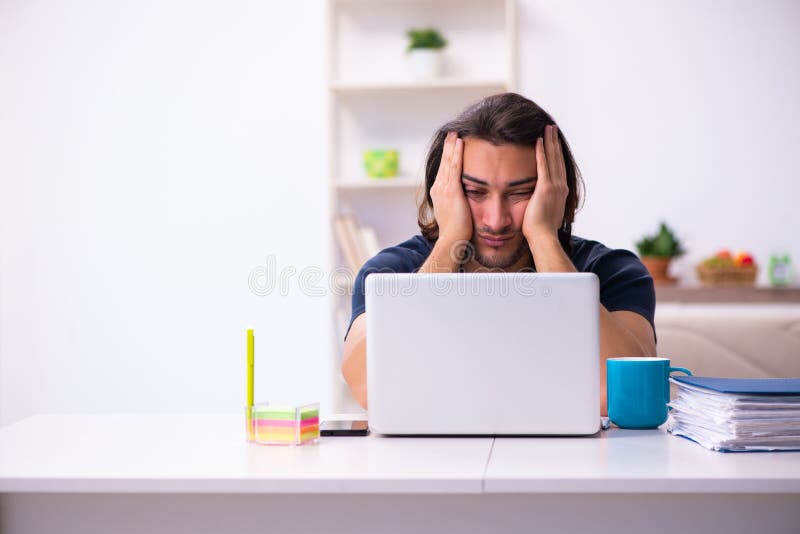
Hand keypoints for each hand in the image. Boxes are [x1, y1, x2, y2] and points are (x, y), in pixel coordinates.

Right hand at [430, 131, 472, 243]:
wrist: (452, 239)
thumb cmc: (457, 230)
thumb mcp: (454, 212)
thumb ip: (456, 202)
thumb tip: (463, 199)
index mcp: (438, 192)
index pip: (443, 169)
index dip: (447, 156)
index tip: (451, 145)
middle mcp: (438, 187)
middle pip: (444, 162)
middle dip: (448, 146)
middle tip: (452, 132)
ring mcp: (443, 188)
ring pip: (448, 161)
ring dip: (452, 145)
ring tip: (455, 133)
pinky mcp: (452, 190)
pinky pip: (455, 167)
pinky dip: (457, 153)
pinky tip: (460, 142)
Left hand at [522, 124, 568, 241]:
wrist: (543, 237)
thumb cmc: (541, 230)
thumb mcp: (546, 213)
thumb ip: (544, 204)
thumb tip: (539, 204)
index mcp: (561, 192)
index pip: (559, 168)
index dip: (557, 154)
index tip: (554, 142)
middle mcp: (561, 186)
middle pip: (558, 159)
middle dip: (555, 143)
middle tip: (552, 129)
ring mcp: (555, 186)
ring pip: (553, 159)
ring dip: (550, 142)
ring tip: (548, 129)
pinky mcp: (546, 188)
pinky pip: (543, 165)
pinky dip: (542, 152)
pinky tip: (539, 140)